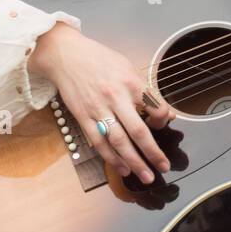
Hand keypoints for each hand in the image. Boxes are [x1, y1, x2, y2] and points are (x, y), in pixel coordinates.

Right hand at [29, 23, 175, 182]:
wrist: (66, 55)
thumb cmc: (99, 59)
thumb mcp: (127, 67)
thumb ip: (145, 90)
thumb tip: (164, 112)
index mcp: (131, 81)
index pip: (155, 107)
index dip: (163, 120)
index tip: (164, 125)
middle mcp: (116, 97)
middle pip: (138, 131)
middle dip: (153, 153)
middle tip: (163, 167)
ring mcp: (98, 109)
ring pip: (119, 142)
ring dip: (134, 162)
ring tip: (145, 175)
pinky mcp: (83, 117)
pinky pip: (99, 142)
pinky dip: (111, 158)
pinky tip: (122, 168)